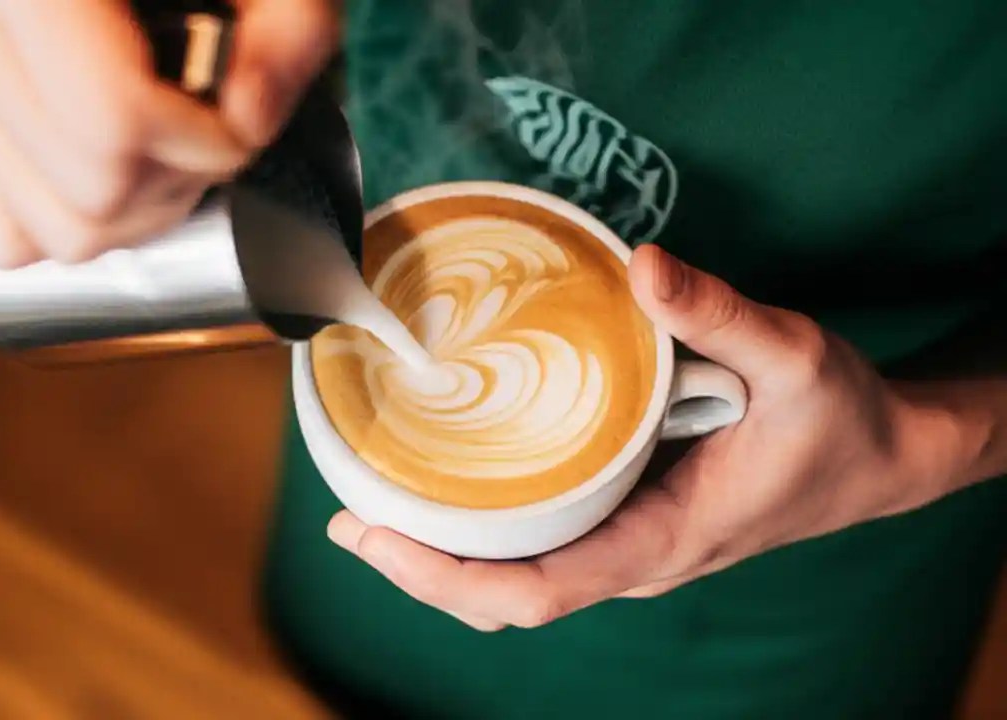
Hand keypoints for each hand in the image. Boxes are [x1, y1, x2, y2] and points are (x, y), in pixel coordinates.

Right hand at [0, 0, 337, 266]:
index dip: (206, 144)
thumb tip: (247, 119)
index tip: (239, 114)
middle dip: (181, 181)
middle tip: (209, 125)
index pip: (113, 123)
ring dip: (136, 211)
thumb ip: (295, 28)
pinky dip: (70, 219)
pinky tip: (108, 159)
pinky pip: (7, 235)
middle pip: (92, 193)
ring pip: (52, 231)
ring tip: (166, 140)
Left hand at [327, 244, 970, 630]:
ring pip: (514, 571)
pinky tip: (446, 476)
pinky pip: (538, 540)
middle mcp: (630, 556)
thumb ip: (722, 313)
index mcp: (658, 542)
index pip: (532, 593)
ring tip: (371, 495)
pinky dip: (481, 522)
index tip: (371, 537)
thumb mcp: (796, 356)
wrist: (880, 456)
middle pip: (501, 592)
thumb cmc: (840, 423)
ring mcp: (625, 541)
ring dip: (441, 546)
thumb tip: (642, 266)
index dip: (441, 577)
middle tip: (344, 508)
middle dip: (418, 564)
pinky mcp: (625, 516)